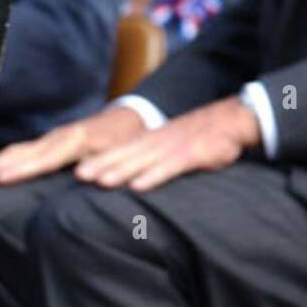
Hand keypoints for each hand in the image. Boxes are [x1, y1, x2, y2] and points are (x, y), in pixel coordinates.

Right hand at [0, 106, 145, 185]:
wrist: (130, 120)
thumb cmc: (127, 142)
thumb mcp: (121, 154)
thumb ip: (103, 165)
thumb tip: (84, 178)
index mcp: (75, 140)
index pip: (43, 159)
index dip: (21, 170)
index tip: (0, 179)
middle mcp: (59, 136)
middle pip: (24, 152)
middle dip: (0, 165)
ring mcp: (53, 137)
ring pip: (21, 150)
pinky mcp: (51, 141)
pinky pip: (25, 150)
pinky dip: (7, 159)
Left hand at [74, 95, 259, 191]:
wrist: (231, 119)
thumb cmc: (197, 137)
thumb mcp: (169, 144)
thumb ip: (149, 157)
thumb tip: (129, 176)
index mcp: (150, 140)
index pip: (119, 151)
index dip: (98, 160)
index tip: (76, 172)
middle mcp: (157, 142)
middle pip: (125, 155)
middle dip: (101, 165)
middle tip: (78, 176)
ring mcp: (174, 147)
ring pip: (143, 160)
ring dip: (121, 171)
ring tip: (101, 182)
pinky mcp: (193, 154)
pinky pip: (170, 166)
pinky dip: (154, 176)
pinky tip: (138, 186)